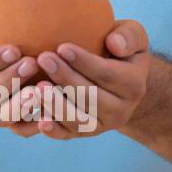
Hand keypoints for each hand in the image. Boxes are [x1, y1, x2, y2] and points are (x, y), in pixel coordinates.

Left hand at [30, 19, 150, 139]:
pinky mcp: (84, 133)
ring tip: (37, 87)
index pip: (107, 75)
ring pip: (79, 120)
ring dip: (57, 105)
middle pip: (90, 98)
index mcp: (133, 85)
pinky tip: (38, 120)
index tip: (62, 47)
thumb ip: (128, 37)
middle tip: (43, 59)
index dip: (84, 62)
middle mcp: (121, 110)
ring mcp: (102, 125)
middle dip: (65, 78)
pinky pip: (68, 134)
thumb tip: (114, 44)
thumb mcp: (131, 36)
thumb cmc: (118, 50)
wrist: (119, 82)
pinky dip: (54, 130)